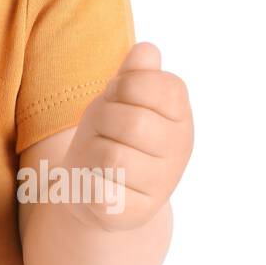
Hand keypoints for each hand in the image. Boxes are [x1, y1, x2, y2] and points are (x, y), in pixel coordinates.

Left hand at [63, 42, 192, 230]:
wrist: (93, 186)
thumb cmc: (108, 133)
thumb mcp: (119, 97)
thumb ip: (135, 74)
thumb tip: (147, 50)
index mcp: (180, 117)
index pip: (151, 85)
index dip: (122, 88)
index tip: (118, 101)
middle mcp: (179, 152)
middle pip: (131, 121)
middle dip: (103, 121)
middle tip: (102, 132)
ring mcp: (160, 186)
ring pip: (111, 156)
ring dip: (89, 152)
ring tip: (96, 158)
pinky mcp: (133, 214)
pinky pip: (98, 189)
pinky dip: (85, 182)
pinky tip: (94, 183)